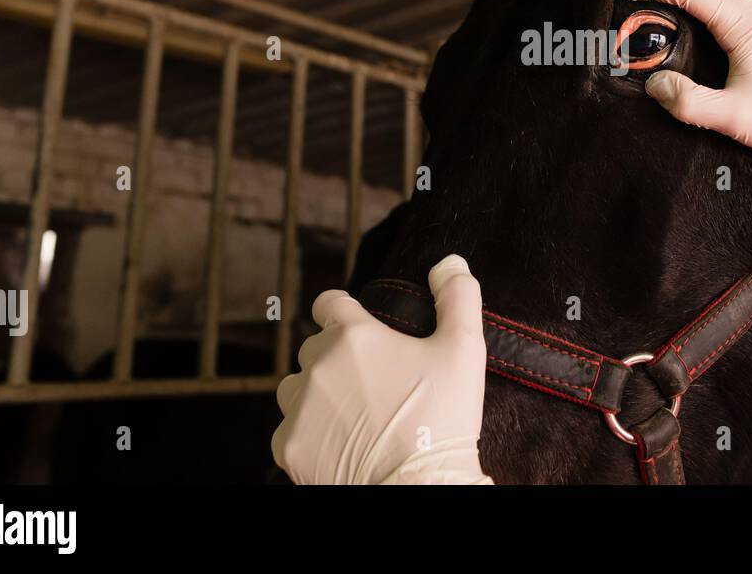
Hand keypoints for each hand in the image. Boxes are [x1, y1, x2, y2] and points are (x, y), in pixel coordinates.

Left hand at [271, 255, 491, 484]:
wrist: (419, 488)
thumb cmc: (443, 418)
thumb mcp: (464, 349)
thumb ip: (458, 297)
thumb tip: (449, 262)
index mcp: (353, 334)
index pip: (328, 302)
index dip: (343, 311)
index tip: (358, 327)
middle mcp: (317, 365)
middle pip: (314, 349)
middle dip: (337, 359)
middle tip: (372, 383)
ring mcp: (299, 408)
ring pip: (295, 388)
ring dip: (316, 394)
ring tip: (351, 414)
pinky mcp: (289, 446)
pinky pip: (288, 430)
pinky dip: (307, 435)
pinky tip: (339, 443)